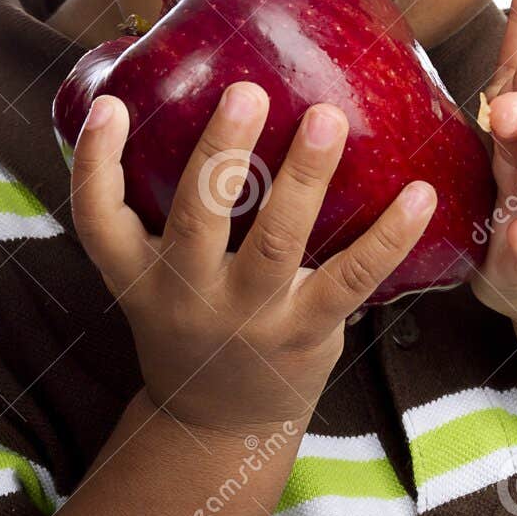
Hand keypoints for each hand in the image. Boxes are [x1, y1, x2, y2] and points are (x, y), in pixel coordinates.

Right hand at [70, 82, 436, 435]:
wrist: (217, 423)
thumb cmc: (191, 318)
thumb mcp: (152, 275)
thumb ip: (160, 206)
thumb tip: (193, 95)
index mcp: (138, 273)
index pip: (96, 217)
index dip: (96, 160)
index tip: (114, 105)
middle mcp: (186, 295)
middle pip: (196, 219)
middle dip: (221, 153)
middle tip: (247, 92)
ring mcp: (248, 317)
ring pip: (275, 242)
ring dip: (304, 177)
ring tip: (327, 119)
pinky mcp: (306, 333)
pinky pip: (352, 278)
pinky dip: (389, 235)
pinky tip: (420, 194)